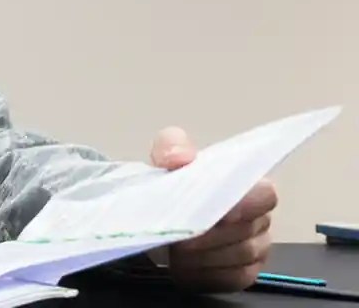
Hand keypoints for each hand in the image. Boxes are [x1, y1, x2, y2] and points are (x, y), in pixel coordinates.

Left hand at [149, 127, 278, 292]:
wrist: (161, 211)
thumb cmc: (173, 181)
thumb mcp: (166, 154)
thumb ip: (172, 146)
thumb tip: (179, 157)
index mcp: (250, 186)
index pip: (265, 195)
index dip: (245, 205)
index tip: (218, 212)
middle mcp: (260, 219)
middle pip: (247, 231)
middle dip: (211, 235)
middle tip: (180, 234)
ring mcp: (255, 249)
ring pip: (241, 257)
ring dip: (204, 256)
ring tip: (176, 249)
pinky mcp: (242, 273)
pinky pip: (234, 280)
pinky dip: (207, 275)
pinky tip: (184, 267)